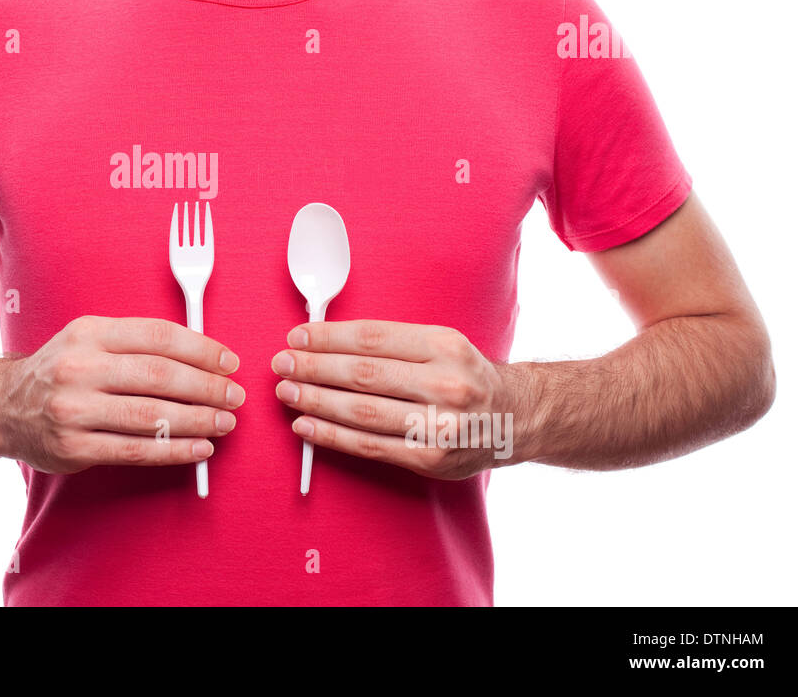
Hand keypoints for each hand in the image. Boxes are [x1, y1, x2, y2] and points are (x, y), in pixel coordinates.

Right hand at [0, 315, 243, 473]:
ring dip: (198, 421)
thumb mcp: (89, 339)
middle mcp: (80, 367)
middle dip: (207, 387)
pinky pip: (135, 449)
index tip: (228, 362)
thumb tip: (201, 354)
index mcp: (90, 333)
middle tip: (234, 396)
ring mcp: (74, 408)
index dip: (201, 349)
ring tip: (224, 423)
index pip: (158, 336)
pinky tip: (199, 449)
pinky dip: (175, 451)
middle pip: (159, 376)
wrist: (2, 406)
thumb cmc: (60, 371)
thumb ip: (136, 342)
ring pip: (151, 415)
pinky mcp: (73, 446)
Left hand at [271, 320, 518, 478]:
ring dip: (316, 401)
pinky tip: (305, 426)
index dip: (328, 337)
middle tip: (282, 364)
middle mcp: (446, 384)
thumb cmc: (464, 375)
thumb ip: (390, 342)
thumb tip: (324, 340)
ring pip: (362, 411)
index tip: (298, 336)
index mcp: (444, 346)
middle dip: (314, 368)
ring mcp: (439, 425)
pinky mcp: (431, 459)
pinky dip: (331, 436)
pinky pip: (369, 446)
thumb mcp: (440, 343)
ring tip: (286, 392)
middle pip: (363, 374)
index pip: (372, 338)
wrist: (515, 419)